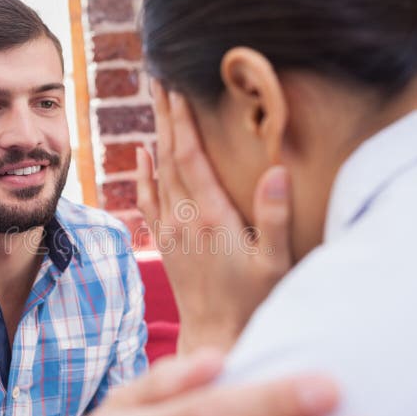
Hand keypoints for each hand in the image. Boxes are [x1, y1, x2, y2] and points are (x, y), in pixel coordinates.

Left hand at [136, 81, 292, 352]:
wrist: (214, 335)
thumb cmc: (252, 301)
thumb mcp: (274, 263)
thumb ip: (274, 218)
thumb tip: (276, 171)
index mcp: (212, 215)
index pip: (191, 156)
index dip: (183, 119)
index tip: (178, 87)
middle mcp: (185, 217)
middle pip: (170, 155)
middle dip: (166, 115)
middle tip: (160, 79)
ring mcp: (171, 230)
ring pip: (158, 173)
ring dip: (156, 136)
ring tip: (155, 106)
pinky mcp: (166, 242)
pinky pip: (148, 201)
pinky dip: (143, 176)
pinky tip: (140, 157)